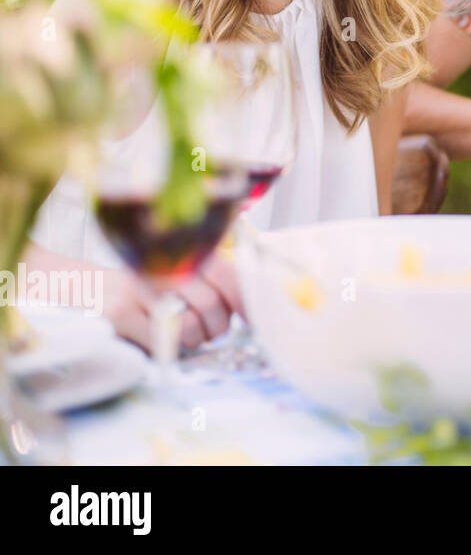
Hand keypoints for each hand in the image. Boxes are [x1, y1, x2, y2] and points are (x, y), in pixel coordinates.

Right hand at [102, 253, 242, 353]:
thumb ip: (209, 283)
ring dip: (192, 342)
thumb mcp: (175, 275)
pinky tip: (156, 339)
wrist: (82, 289)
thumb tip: (250, 306)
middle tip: (210, 332)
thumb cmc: (142, 289)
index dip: (246, 300)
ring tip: (182, 335)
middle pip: (212, 305)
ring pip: (189, 328)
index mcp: (182, 253)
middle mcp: (163, 266)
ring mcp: (140, 288)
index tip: (256, 319)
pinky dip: (165, 348)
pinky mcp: (120, 314)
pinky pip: (161, 343)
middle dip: (218, 328)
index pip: (227, 275)